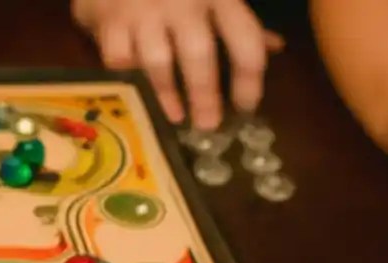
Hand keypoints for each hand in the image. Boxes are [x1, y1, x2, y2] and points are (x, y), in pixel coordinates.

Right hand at [72, 0, 283, 128]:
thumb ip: (236, 21)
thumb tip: (275, 46)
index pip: (244, 39)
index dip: (249, 78)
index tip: (247, 107)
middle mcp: (184, 3)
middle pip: (199, 53)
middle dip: (205, 94)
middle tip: (209, 125)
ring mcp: (145, 11)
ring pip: (158, 61)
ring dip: (167, 94)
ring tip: (176, 117)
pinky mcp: (112, 21)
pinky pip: (121, 58)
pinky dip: (128, 76)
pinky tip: (135, 87)